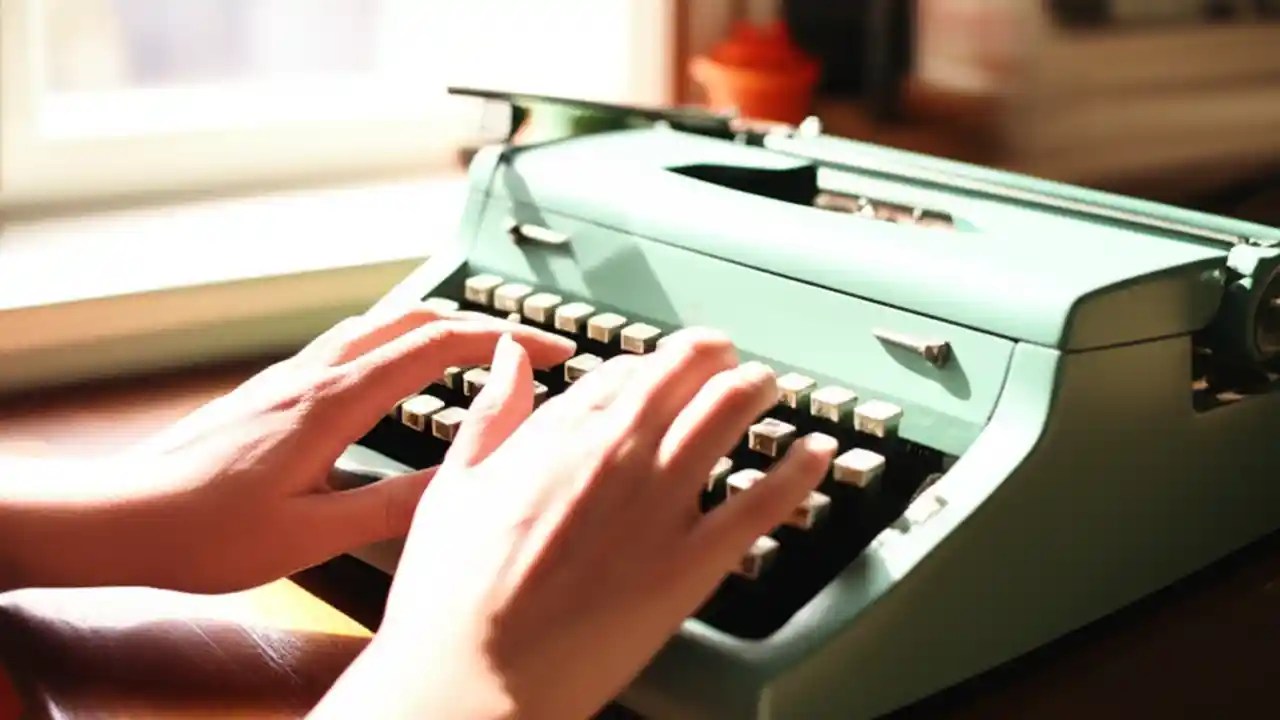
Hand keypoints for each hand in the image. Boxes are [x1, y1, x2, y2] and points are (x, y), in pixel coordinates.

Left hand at [0, 304, 574, 593]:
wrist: (118, 514)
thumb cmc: (204, 530)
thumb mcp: (310, 533)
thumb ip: (391, 506)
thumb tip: (463, 484)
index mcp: (333, 401)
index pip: (436, 345)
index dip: (503, 340)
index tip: (550, 347)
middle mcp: (315, 373)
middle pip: (413, 318)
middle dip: (480, 324)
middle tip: (528, 344)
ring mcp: (292, 374)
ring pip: (380, 323)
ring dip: (438, 326)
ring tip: (478, 352)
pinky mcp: (275, 387)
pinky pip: (352, 341)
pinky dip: (398, 341)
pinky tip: (399, 372)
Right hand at [317, 329, 836, 718]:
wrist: (478, 676)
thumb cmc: (454, 595)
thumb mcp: (454, 485)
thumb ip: (492, 413)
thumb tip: (513, 355)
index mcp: (560, 432)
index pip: (626, 370)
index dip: (652, 365)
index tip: (661, 371)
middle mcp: (618, 452)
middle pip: (687, 374)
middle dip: (715, 357)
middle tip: (729, 358)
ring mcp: (661, 503)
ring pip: (729, 415)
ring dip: (756, 389)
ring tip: (771, 386)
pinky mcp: (694, 560)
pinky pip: (763, 500)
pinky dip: (798, 469)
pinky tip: (817, 453)